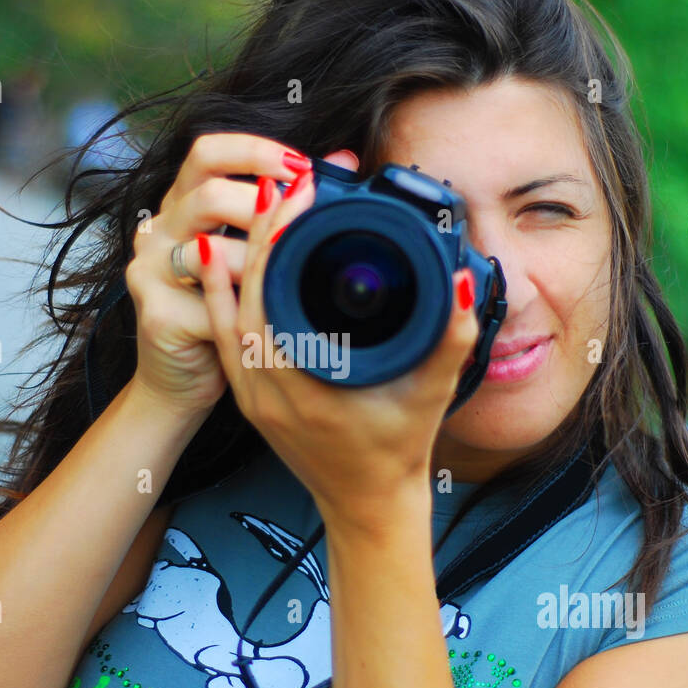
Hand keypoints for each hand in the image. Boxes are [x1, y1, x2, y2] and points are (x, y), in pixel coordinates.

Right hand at [124, 133, 312, 413]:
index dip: (255, 152)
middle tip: (301, 225)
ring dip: (257, 261)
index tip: (302, 168)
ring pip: (209, 248)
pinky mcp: (157, 314)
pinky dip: (245, 307)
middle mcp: (158, 230)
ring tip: (288, 275)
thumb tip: (344, 161)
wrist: (180, 380)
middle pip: (208, 193)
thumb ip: (285, 207)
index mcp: (181, 204)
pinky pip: (210, 303)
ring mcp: (151, 271)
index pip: (208, 152)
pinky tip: (270, 313)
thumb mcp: (253, 252)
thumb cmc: (222, 312)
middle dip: (264, 207)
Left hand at [197, 149, 480, 527]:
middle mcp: (264, 391)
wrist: (367, 502)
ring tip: (256, 208)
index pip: (270, 296)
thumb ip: (452, 338)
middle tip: (280, 184)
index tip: (297, 191)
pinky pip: (226, 334)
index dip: (279, 237)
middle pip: (239, 295)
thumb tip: (463, 285)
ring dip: (237, 257)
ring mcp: (250, 394)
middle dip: (259, 233)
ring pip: (224, 313)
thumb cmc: (397, 452)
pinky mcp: (249, 394)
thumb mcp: (432, 393)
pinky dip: (225, 292)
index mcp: (301, 388)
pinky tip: (229, 257)